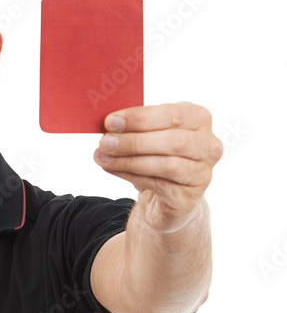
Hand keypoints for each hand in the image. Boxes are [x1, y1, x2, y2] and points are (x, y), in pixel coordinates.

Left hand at [93, 101, 223, 232]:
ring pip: (166, 165)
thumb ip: (135, 127)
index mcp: (199, 119)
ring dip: (129, 161)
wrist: (166, 197)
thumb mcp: (149, 135)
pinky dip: (131, 176)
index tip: (110, 121)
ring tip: (103, 158)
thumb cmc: (158, 157)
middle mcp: (209, 146)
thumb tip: (109, 125)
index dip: (140, 118)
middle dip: (134, 141)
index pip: (173, 115)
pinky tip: (112, 169)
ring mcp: (203, 173)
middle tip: (105, 142)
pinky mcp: (190, 198)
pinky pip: (158, 185)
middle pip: (173, 141)